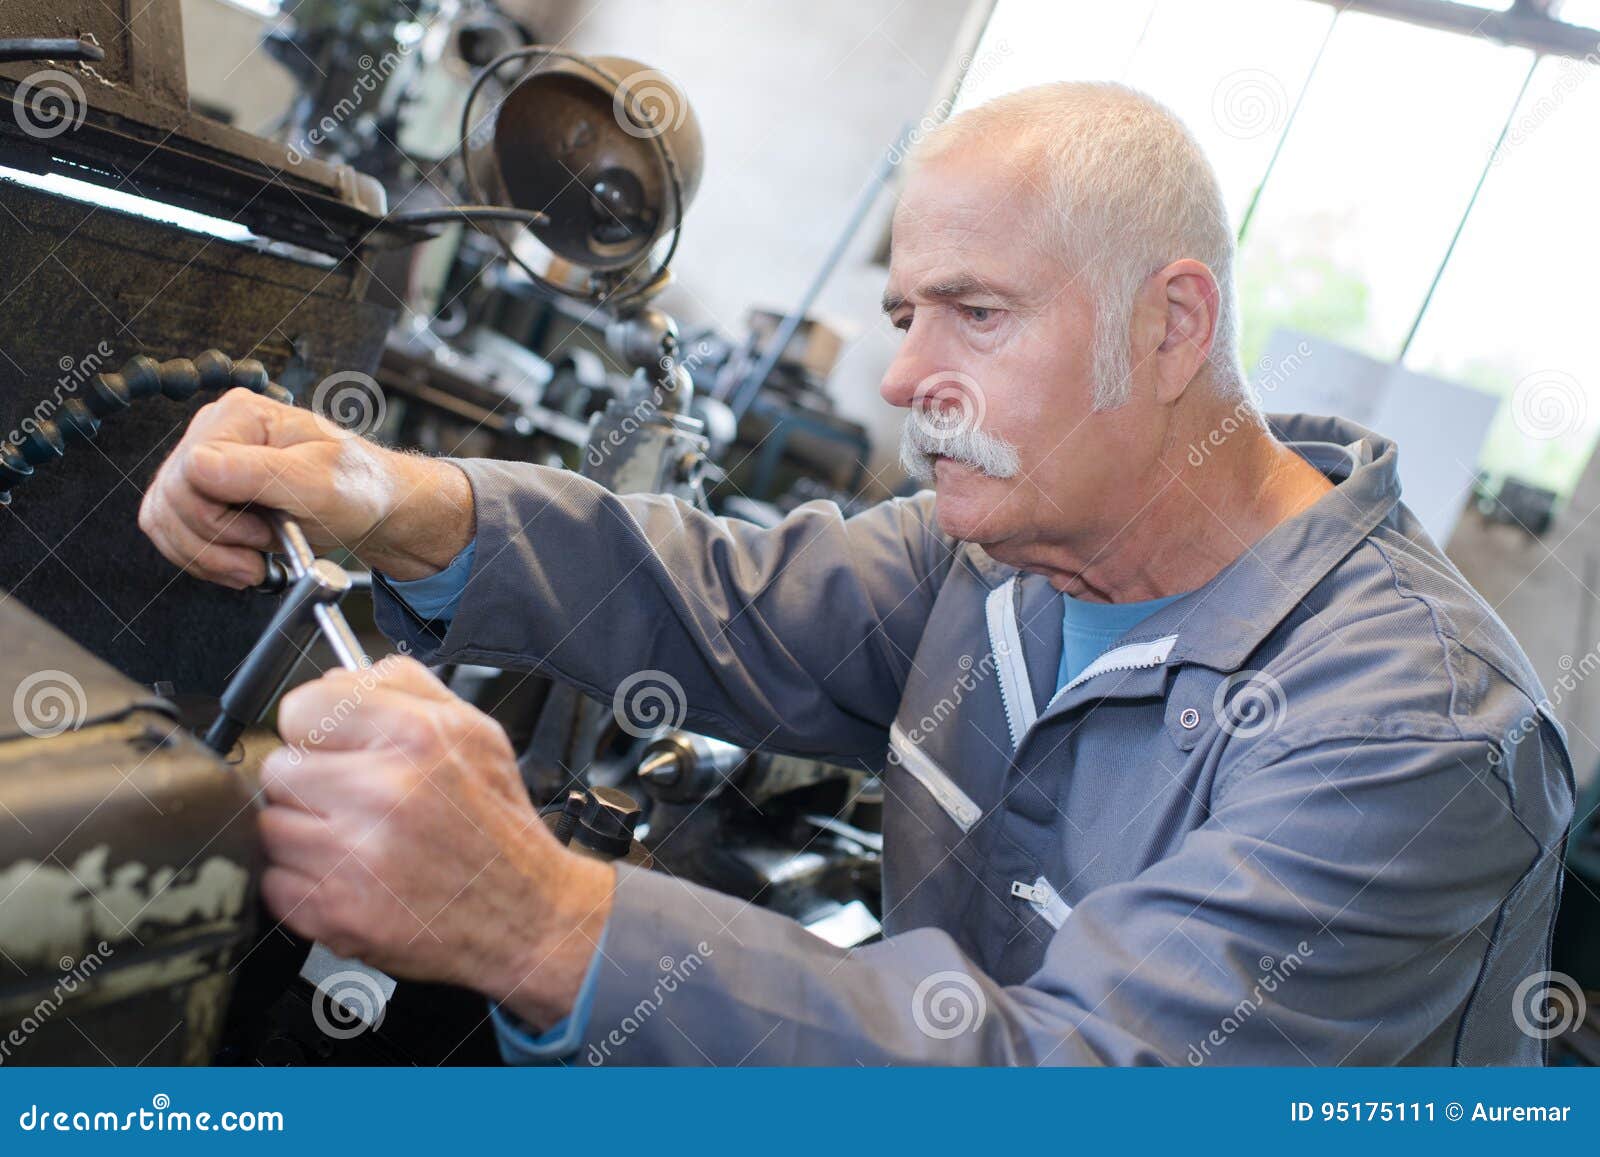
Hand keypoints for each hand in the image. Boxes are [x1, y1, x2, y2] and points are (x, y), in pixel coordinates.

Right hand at [138, 387, 473, 587]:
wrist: (370, 506)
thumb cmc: (356, 487)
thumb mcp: (320, 482)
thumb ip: (261, 473)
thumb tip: (197, 465)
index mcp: (241, 415)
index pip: (190, 469)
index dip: (218, 515)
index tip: (261, 535)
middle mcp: (214, 432)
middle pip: (171, 497)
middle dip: (213, 542)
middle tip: (258, 558)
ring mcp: (203, 462)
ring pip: (163, 518)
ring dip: (206, 555)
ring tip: (251, 564)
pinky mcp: (201, 493)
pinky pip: (171, 530)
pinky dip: (200, 558)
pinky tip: (236, 563)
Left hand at [258, 656, 613, 1025]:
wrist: (524, 912)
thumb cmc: (496, 823)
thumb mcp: (473, 730)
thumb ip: (403, 685)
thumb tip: (334, 677)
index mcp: (415, 736)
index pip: (300, 708)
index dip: (315, 727)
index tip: (332, 745)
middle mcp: (382, 792)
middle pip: (278, 768)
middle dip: (310, 783)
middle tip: (354, 800)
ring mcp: (354, 857)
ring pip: (272, 826)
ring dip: (304, 833)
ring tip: (356, 840)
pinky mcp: (335, 912)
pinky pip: (275, 882)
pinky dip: (304, 883)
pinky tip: (351, 877)